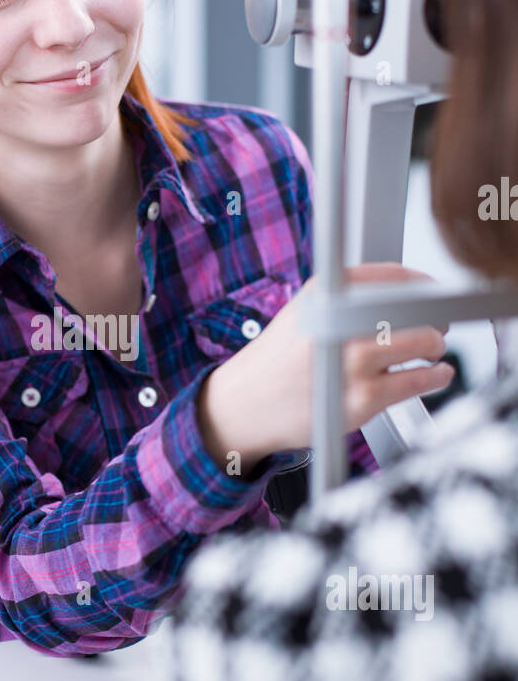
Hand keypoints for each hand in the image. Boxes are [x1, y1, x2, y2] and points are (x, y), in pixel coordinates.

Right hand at [200, 262, 454, 471]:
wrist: (244, 405)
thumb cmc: (279, 362)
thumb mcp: (304, 311)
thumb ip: (347, 297)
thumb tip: (408, 292)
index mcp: (323, 294)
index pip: (392, 275)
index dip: (422, 284)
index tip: (432, 292)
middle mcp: (336, 324)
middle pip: (415, 307)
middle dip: (433, 316)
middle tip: (436, 324)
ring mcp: (350, 364)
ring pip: (423, 341)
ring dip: (435, 345)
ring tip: (432, 348)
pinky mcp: (361, 400)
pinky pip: (417, 381)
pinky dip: (436, 376)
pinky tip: (437, 373)